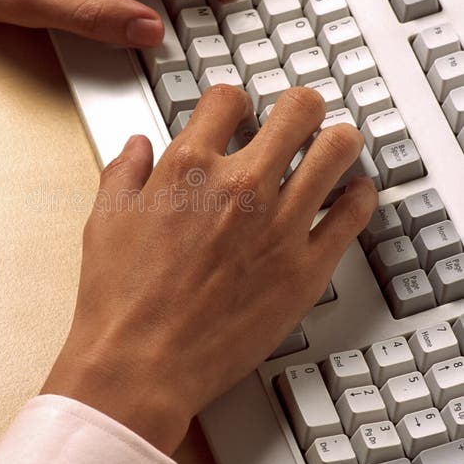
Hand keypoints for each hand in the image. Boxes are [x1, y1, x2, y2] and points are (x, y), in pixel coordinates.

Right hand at [42, 86, 377, 454]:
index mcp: (189, 167)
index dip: (234, 101)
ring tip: (330, 149)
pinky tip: (351, 195)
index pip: (228, 98)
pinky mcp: (306, 267)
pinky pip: (353, 214)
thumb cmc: (121, 301)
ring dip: (336, 141)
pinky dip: (358, 197)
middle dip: (298, 108)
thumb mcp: (105, 222)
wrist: (142, 365)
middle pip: (298, 109)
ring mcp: (280, 224)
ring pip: (337, 149)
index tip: (238, 113)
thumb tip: (138, 148)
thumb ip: (125, 173)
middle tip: (298, 119)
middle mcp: (240, 185)